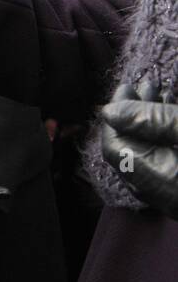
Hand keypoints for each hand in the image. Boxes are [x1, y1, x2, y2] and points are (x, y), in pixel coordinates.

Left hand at [101, 81, 177, 218]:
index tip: (124, 87)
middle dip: (134, 114)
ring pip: (153, 154)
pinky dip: (165, 134)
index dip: (116, 116)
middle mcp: (169, 197)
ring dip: (152, 121)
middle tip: (141, 84)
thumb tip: (109, 112)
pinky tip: (172, 109)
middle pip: (133, 151)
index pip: (116, 151)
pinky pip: (168, 160)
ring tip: (158, 90)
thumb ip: (154, 122)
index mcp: (164, 185)